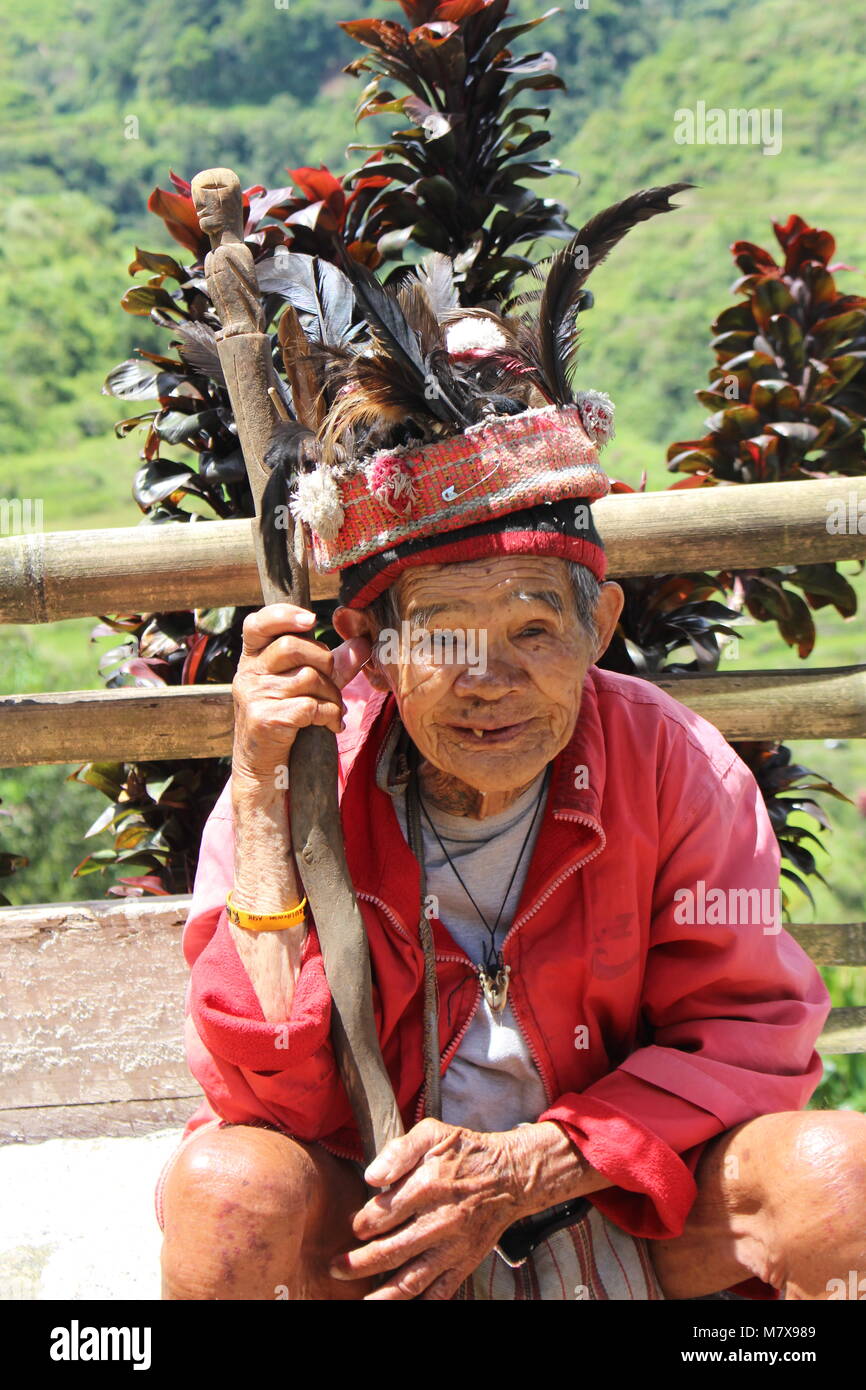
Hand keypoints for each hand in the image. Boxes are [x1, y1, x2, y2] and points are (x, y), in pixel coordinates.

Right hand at [232, 604, 370, 785]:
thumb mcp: (305, 688)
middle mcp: (248, 674)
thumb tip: (362, 644)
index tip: (311, 619)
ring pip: (307, 678)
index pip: (258, 624)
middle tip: (331, 681)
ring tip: (333, 709)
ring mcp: (254, 696)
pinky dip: (330, 715)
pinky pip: (310, 706)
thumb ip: (332, 664)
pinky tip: (331, 724)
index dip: (283, 615)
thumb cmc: (285, 722)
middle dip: (324, 661)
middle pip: (292, 647)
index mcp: (253, 659)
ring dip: (332, 695)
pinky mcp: (265, 719)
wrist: (263, 770)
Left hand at [328, 1118, 539, 1300]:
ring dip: (382, 1295)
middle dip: (357, 1264)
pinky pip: (439, 1293)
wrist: (510, 1176)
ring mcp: (453, 1247)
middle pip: (389, 1252)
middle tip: (336, 1268)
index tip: (353, 1226)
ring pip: (411, 1280)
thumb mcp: (432, 1134)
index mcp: (428, 1187)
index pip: (381, 1215)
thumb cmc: (465, 1152)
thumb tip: (371, 1177)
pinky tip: (399, 1305)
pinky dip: (419, 1303)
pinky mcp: (464, 1263)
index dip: (361, 1223)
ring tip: (360, 1303)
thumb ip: (399, 1151)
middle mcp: (439, 1222)